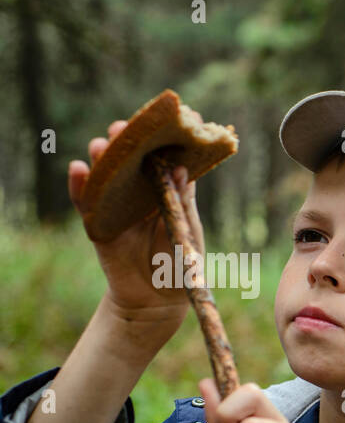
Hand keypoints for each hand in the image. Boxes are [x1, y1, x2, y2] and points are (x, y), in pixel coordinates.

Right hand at [70, 119, 205, 331]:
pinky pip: (86, 203)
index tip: (165, 120)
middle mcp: (142, 195)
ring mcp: (118, 208)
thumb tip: (181, 171)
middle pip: (132, 162)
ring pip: (107, 177)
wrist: (158, 302)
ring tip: (99, 146)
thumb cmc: (181, 268)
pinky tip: (78, 169)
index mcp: (169, 194)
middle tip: (123, 128)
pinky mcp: (98, 225)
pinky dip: (79, 186)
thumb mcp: (187, 235)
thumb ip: (183, 205)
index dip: (164, 140)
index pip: (165, 160)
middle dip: (126, 142)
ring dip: (101, 159)